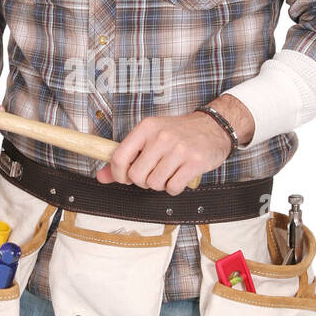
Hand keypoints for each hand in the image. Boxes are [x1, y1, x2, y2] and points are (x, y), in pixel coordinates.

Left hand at [95, 112, 230, 193]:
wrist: (214, 127)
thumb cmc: (180, 133)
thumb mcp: (150, 137)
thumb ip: (126, 157)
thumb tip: (102, 177)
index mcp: (146, 127)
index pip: (119, 157)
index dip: (118, 174)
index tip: (124, 178)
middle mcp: (161, 136)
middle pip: (136, 175)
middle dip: (142, 181)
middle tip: (152, 173)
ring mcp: (179, 149)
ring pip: (154, 184)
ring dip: (160, 184)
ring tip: (168, 173)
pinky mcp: (194, 162)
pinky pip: (173, 188)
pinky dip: (174, 188)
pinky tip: (179, 177)